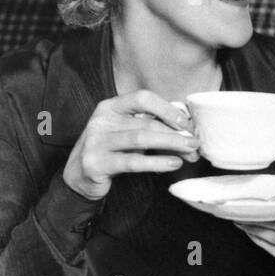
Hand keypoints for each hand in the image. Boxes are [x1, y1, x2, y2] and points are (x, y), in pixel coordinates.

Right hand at [62, 91, 200, 201]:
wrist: (78, 177)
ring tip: (190, 153)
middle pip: (147, 122)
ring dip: (171, 145)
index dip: (167, 109)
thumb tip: (189, 134)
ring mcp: (96, 141)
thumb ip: (152, 129)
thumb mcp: (128, 134)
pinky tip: (173, 163)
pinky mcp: (96, 163)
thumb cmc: (111, 151)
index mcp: (110, 106)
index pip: (143, 98)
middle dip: (176, 134)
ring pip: (142, 139)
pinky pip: (133, 161)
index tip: (186, 123)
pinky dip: (157, 162)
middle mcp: (101, 120)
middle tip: (195, 144)